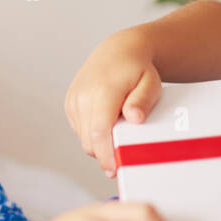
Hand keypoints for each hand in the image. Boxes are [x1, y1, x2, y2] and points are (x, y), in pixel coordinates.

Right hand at [65, 30, 161, 176]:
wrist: (118, 51)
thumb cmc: (138, 69)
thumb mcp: (151, 83)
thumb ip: (142, 101)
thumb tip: (134, 119)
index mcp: (102, 91)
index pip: (99, 131)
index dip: (106, 155)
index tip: (114, 170)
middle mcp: (82, 96)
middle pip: (90, 140)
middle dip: (105, 154)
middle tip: (124, 157)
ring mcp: (73, 100)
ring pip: (84, 138)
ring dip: (100, 144)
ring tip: (119, 134)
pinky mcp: (69, 105)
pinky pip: (80, 131)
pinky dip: (93, 134)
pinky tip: (108, 124)